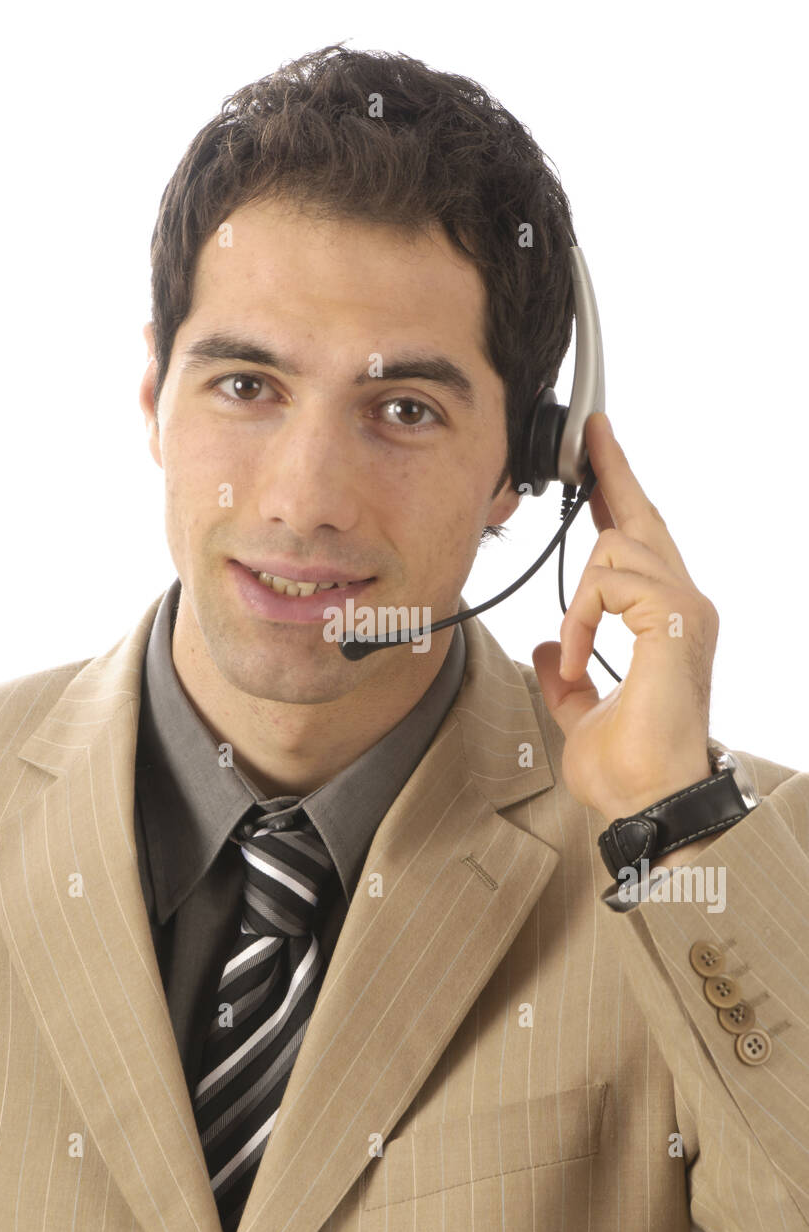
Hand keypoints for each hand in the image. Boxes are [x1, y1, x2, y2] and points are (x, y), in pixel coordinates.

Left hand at [531, 412, 718, 826]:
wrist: (653, 801)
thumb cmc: (630, 768)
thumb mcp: (581, 714)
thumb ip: (566, 678)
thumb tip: (544, 649)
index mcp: (666, 623)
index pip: (641, 546)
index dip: (618, 498)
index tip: (599, 459)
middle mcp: (685, 606)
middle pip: (644, 520)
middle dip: (614, 471)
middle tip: (593, 430)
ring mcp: (686, 609)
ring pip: (616, 549)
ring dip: (578, 599)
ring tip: (571, 654)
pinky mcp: (674, 619)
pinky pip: (609, 582)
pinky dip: (579, 619)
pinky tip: (574, 658)